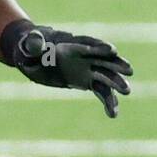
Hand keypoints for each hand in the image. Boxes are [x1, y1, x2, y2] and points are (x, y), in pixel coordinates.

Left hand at [1, 19, 132, 117]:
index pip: (87, 44)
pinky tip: (113, 114)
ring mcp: (88, 68)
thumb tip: (36, 42)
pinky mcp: (88, 81)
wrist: (33, 56)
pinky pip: (101, 91)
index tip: (111, 50)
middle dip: (115, 63)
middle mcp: (84, 56)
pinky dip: (107, 101)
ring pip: (106, 76)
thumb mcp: (28, 47)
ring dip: (116, 83)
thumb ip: (33, 45)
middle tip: (129, 70)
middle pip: (103, 58)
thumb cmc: (29, 49)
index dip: (98, 46)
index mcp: (71, 44)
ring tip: (126, 91)